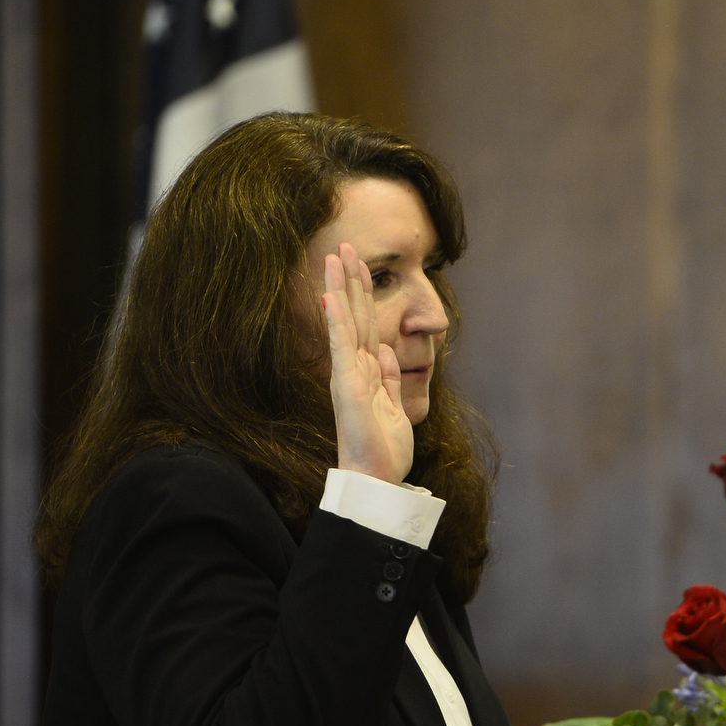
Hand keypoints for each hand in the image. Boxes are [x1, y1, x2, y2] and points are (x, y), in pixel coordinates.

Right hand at [322, 243, 412, 482]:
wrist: (376, 479)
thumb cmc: (383, 449)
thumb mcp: (394, 407)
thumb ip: (389, 379)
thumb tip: (389, 353)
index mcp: (366, 373)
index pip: (365, 325)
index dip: (362, 295)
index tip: (360, 265)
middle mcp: (352, 369)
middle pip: (353, 316)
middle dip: (349, 280)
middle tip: (344, 245)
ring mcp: (347, 375)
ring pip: (345, 323)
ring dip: (340, 289)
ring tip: (335, 257)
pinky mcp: (347, 387)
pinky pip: (342, 349)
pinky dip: (337, 322)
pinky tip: (331, 298)